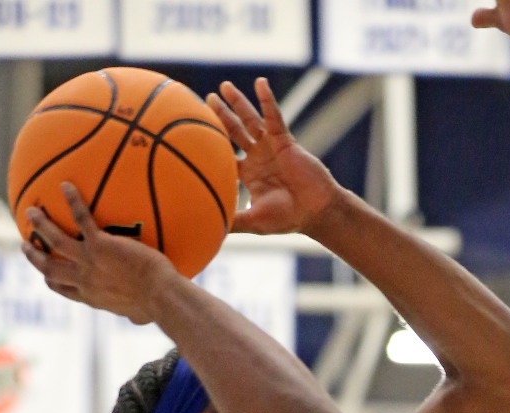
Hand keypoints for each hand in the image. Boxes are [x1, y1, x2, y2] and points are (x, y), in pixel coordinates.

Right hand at [22, 187, 170, 322]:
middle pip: (50, 269)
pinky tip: (66, 185)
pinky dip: (73, 201)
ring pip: (56, 241)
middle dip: (35, 257)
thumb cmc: (156, 308)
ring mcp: (89, 262)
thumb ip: (132, 313)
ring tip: (30, 211)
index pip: (64, 290)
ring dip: (41, 226)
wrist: (160, 297)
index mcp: (92, 297)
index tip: (45, 275)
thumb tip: (138, 319)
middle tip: (24, 245)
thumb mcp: (138, 315)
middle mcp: (84, 281)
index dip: (51, 281)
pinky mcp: (100, 245)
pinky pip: (81, 218)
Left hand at [210, 78, 337, 235]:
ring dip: (238, 102)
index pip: (225, 153)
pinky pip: (274, 116)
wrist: (315, 211)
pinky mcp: (285, 140)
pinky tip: (260, 83)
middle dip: (222, 115)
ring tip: (224, 86)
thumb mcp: (254, 221)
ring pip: (251, 120)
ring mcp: (271, 147)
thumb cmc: (287, 219)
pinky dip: (267, 100)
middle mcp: (258, 157)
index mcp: (249, 173)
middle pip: (235, 131)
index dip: (211, 142)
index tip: (194, 130)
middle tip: (207, 99)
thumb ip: (233, 221)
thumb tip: (209, 231)